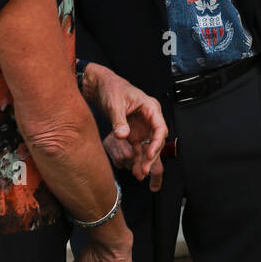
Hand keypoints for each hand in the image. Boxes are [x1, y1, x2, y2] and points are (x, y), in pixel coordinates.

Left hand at [84, 63, 165, 179]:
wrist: (101, 87)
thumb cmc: (112, 88)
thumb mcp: (115, 104)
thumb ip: (119, 121)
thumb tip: (123, 135)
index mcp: (151, 108)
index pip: (160, 128)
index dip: (156, 143)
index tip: (149, 154)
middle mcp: (149, 119)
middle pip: (156, 141)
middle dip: (151, 157)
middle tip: (144, 171)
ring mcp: (142, 127)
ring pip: (148, 148)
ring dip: (145, 161)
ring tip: (139, 174)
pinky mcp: (134, 133)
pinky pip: (138, 149)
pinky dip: (136, 159)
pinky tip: (134, 169)